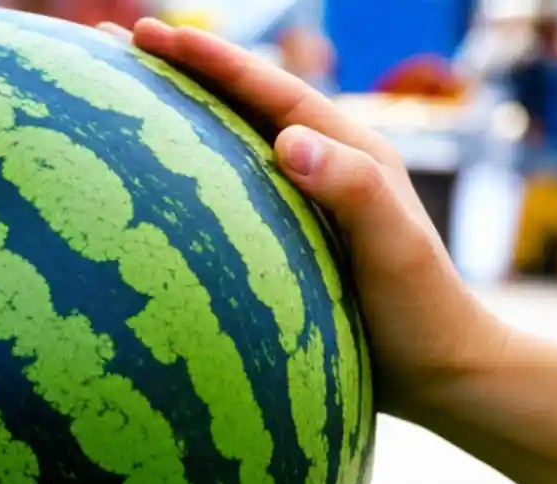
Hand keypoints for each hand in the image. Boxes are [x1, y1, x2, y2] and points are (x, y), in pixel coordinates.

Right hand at [106, 19, 509, 420]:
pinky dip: (191, 177)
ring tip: (121, 97)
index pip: (271, 93)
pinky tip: (156, 191)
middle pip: (243, 104)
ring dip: (180, 117)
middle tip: (114, 42)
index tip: (151, 36)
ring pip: (231, 146)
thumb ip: (351, 188)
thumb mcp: (393, 247)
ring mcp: (305, 206)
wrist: (442, 373)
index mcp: (349, 152)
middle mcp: (324, 168)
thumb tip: (286, 141)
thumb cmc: (421, 311)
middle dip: (181, 70)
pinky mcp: (291, 244)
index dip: (212, 61)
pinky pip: (230, 195)